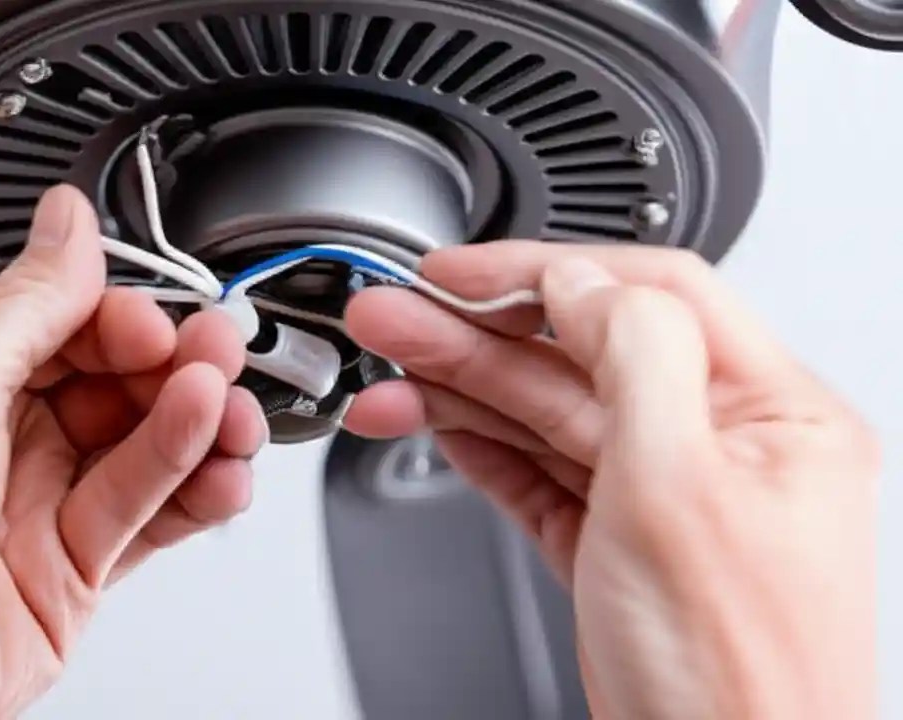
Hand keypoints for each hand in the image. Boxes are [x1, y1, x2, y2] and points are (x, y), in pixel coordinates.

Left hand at [0, 187, 265, 717]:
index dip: (130, 321)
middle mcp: (9, 439)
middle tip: (218, 358)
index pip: (77, 326)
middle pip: (125, 385)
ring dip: (202, 428)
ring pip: (150, 451)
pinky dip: (200, 495)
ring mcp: (44, 508)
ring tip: (230, 417)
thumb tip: (67, 216)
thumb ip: (27, 304)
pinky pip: (155, 520)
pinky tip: (225, 476)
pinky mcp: (74, 574)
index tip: (162, 325)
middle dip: (182, 368)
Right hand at [343, 242, 878, 718]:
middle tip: (393, 314)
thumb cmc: (736, 680)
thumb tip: (582, 283)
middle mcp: (723, 448)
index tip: (462, 272)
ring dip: (461, 387)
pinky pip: (538, 476)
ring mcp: (663, 499)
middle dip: (477, 332)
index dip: (548, 271)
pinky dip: (481, 448)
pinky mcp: (614, 547)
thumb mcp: (680, 489)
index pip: (652, 296)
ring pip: (548, 416)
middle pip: (582, 356)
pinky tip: (433, 423)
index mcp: (775, 415)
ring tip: (388, 367)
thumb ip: (635, 358)